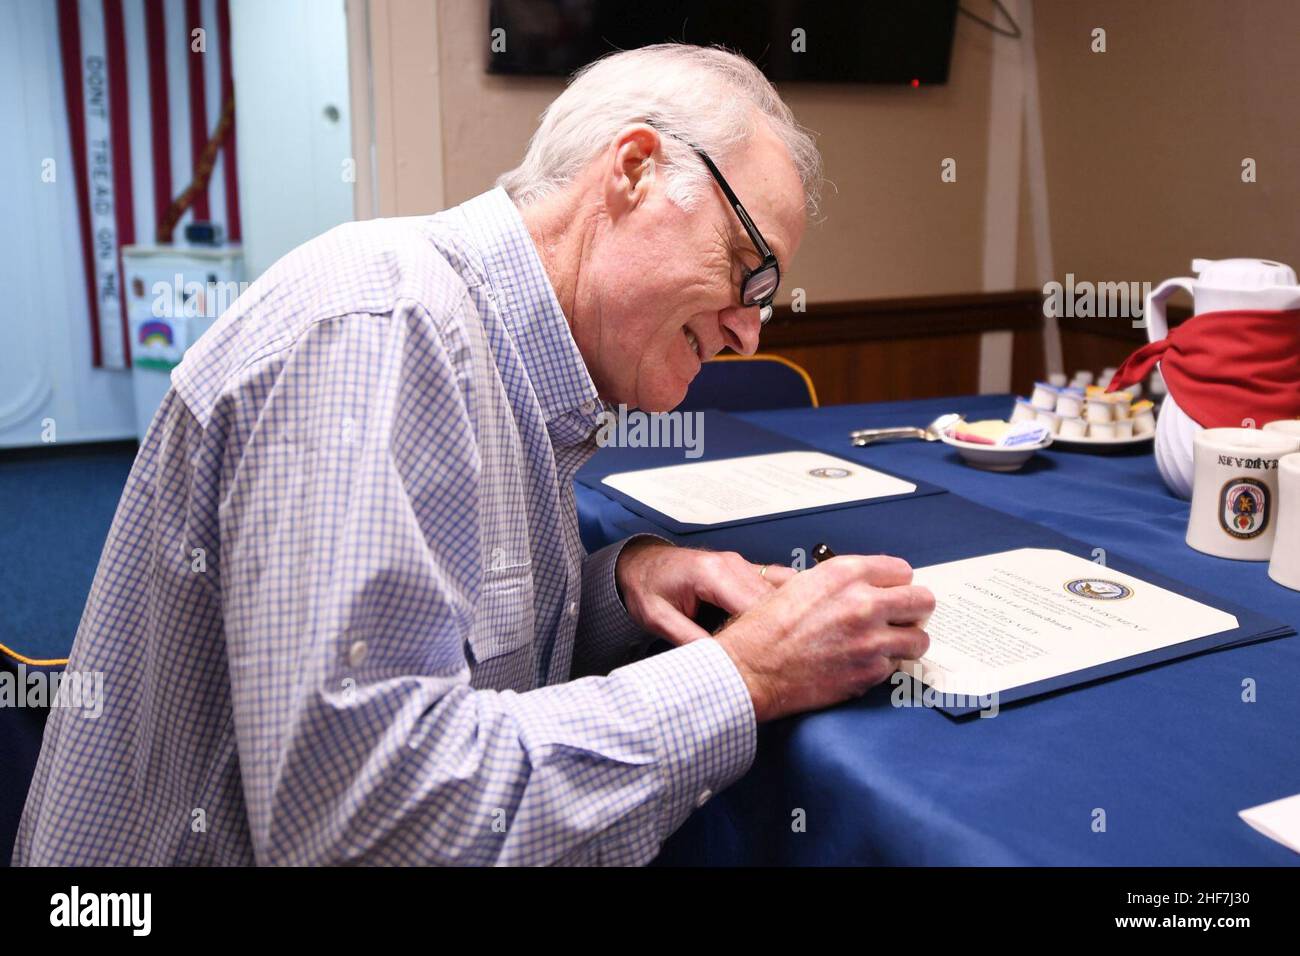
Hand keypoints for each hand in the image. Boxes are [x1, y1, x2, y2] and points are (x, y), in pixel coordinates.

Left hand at [614, 538, 795, 645]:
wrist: (639, 564)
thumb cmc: (646, 587)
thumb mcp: (658, 619)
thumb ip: (688, 639)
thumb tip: (716, 665)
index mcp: (711, 574)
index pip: (753, 606)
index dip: (765, 635)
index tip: (770, 661)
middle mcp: (732, 564)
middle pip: (773, 599)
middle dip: (781, 629)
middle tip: (783, 660)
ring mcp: (741, 565)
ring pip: (781, 591)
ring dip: (786, 617)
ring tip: (787, 646)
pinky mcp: (745, 570)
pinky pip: (776, 583)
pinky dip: (785, 602)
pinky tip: (786, 625)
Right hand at [714, 554, 933, 721]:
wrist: (751, 669)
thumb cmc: (765, 629)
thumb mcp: (801, 584)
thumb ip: (841, 582)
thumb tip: (869, 586)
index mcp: (846, 574)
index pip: (902, 571)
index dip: (896, 585)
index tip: (891, 594)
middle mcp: (864, 602)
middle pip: (922, 600)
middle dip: (914, 611)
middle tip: (901, 620)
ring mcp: (871, 640)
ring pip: (919, 638)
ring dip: (906, 642)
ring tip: (887, 646)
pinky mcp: (869, 672)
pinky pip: (895, 666)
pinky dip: (882, 667)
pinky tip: (860, 664)